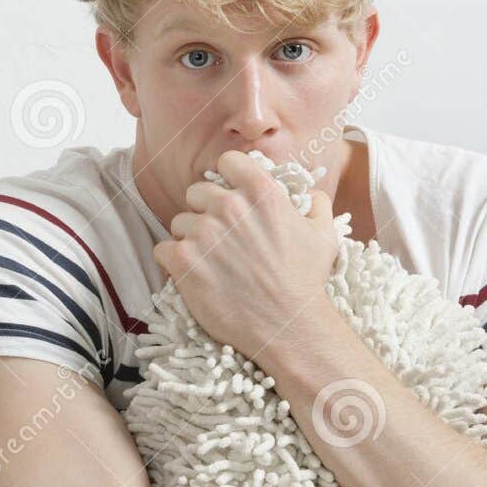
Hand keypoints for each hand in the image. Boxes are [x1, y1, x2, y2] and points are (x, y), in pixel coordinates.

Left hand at [152, 149, 340, 353]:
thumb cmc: (306, 281)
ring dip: (189, 237)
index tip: (230, 193)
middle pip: (197, 191)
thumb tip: (311, 193)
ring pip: (179, 221)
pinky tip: (190, 272)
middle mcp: (229, 206)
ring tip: (209, 259)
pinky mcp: (182, 260)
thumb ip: (317, 205)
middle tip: (219, 235)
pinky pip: (162, 248)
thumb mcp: (324, 236)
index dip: (227, 177)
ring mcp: (202, 232)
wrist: (287, 325)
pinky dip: (172, 260)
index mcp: (261, 192)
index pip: (228, 161)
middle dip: (205, 210)